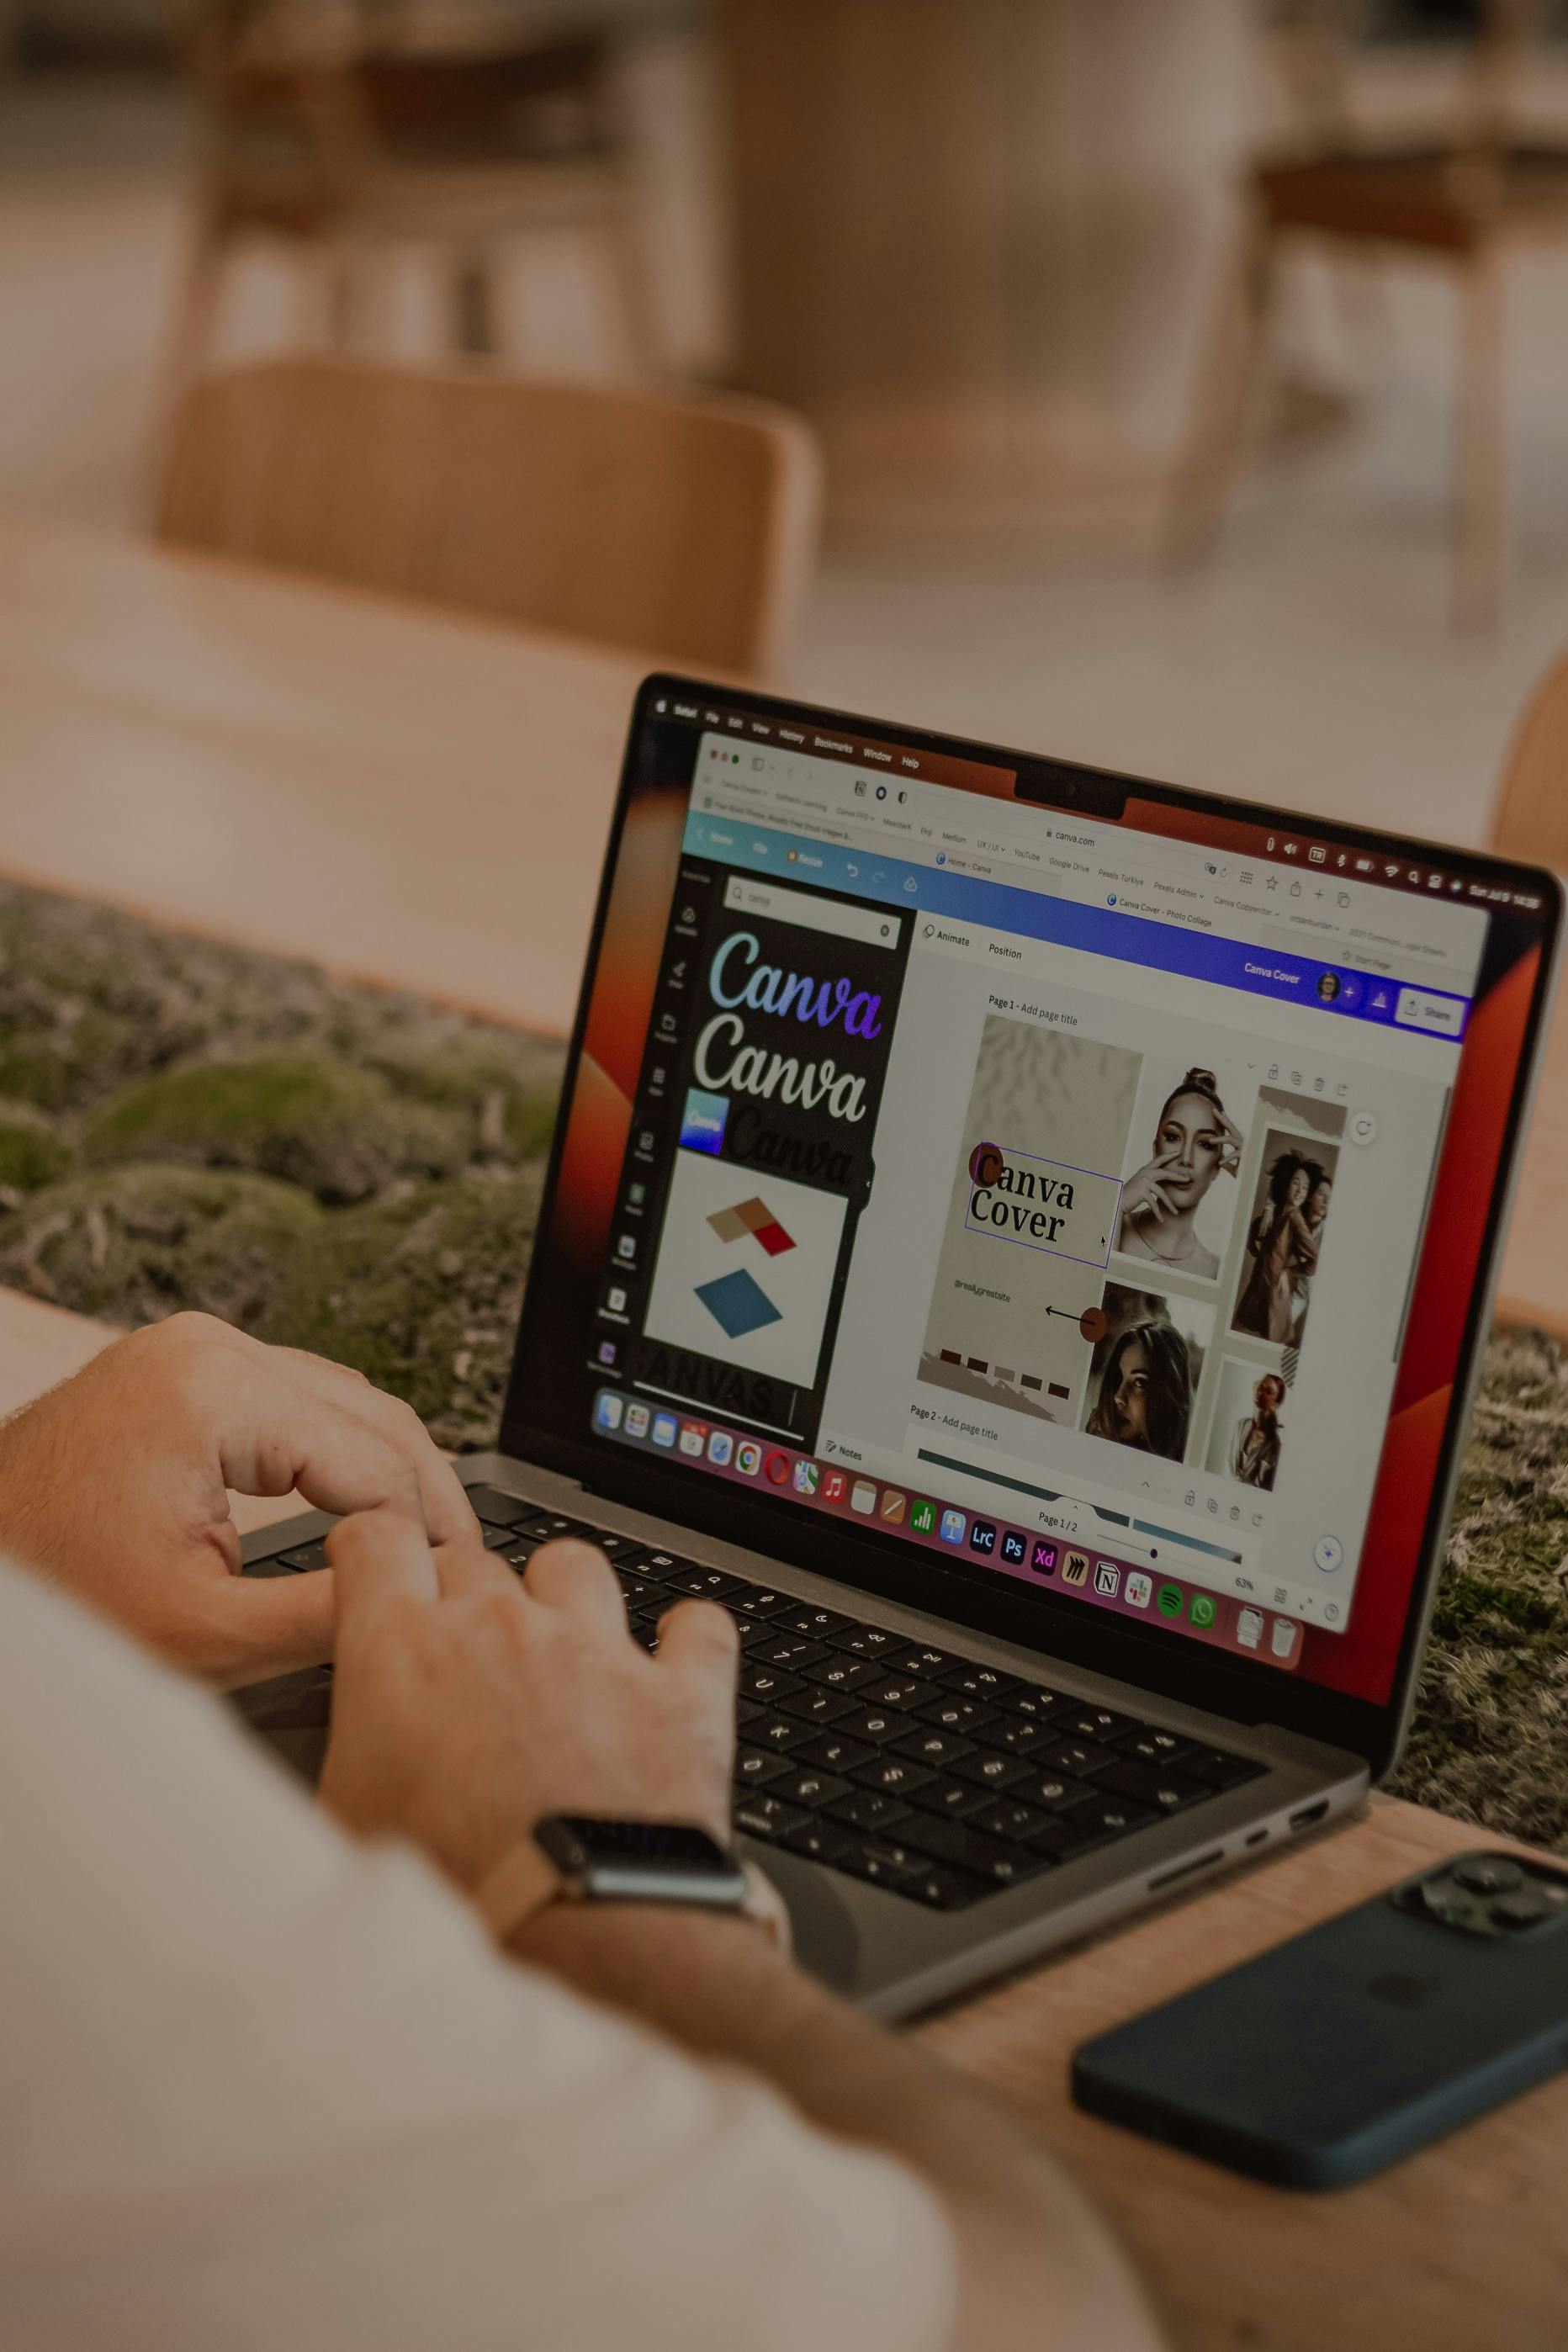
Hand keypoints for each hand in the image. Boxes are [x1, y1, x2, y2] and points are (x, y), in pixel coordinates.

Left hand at [0, 1313, 476, 1687]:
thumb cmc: (56, 1598)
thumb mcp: (201, 1635)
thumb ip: (325, 1617)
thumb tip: (419, 1604)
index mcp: (217, 1391)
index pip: (377, 1462)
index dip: (430, 1537)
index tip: (456, 1598)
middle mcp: (211, 1346)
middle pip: (375, 1415)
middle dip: (427, 1497)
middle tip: (465, 1573)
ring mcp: (194, 1346)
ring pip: (344, 1401)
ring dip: (388, 1472)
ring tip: (421, 1550)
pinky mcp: (183, 1365)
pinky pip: (297, 1399)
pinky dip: (338, 1452)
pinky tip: (361, 1510)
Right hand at [320, 1505, 737, 1895]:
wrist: (574, 1943)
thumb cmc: (454, 1897)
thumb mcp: (348, 1825)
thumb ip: (347, 1749)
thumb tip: (345, 1741)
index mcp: (404, 1653)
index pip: (379, 1538)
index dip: (379, 1553)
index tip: (385, 1576)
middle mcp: (501, 1629)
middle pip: (474, 1559)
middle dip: (467, 1599)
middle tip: (469, 1663)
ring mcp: (596, 1651)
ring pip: (576, 1566)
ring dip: (567, 1600)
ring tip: (566, 1654)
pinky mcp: (680, 1691)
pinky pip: (698, 1626)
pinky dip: (689, 1643)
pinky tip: (675, 1669)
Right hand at [1118, 1147, 1180, 1223]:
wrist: (1118, 1201)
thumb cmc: (1130, 1194)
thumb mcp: (1141, 1184)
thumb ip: (1152, 1180)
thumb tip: (1167, 1181)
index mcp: (1145, 1170)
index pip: (1159, 1160)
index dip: (1169, 1155)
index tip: (1178, 1152)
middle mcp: (1145, 1173)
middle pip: (1165, 1173)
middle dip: (1177, 1177)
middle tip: (1188, 1179)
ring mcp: (1144, 1182)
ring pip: (1162, 1193)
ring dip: (1169, 1205)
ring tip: (1175, 1212)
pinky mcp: (1143, 1191)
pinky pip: (1154, 1203)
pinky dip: (1158, 1213)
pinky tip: (1162, 1220)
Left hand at [1215, 1109, 1242, 1179]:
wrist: (1254, 1179)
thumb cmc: (1245, 1172)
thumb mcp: (1233, 1167)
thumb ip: (1227, 1164)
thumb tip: (1220, 1162)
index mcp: (1239, 1143)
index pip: (1230, 1130)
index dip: (1225, 1120)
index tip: (1219, 1111)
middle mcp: (1242, 1143)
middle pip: (1231, 1128)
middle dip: (1222, 1119)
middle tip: (1214, 1111)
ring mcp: (1244, 1148)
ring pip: (1230, 1139)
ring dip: (1219, 1139)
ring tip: (1210, 1140)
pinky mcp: (1245, 1155)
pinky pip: (1234, 1155)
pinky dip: (1227, 1159)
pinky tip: (1220, 1162)